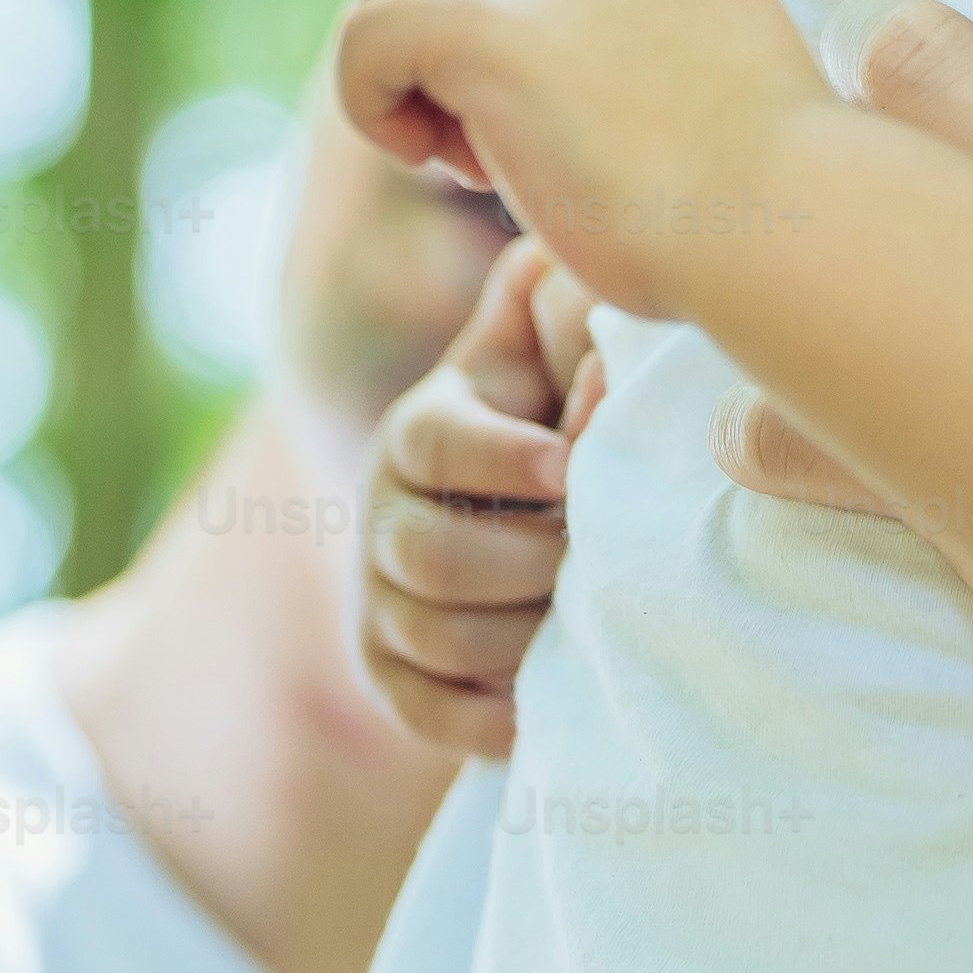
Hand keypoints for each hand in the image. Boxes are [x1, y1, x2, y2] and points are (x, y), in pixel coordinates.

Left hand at [329, 0, 820, 318]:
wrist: (780, 217)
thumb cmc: (754, 193)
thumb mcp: (694, 67)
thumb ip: (619, 30)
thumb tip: (521, 69)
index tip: (516, 85)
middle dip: (448, 41)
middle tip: (501, 145)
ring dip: (418, 82)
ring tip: (481, 166)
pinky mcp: (478, 18)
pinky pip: (365, 40)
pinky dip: (376, 106)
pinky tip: (442, 167)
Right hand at [360, 240, 604, 761]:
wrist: (510, 522)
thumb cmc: (550, 424)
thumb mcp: (544, 357)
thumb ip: (553, 311)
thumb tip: (567, 256)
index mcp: (424, 429)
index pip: (437, 440)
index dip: (502, 456)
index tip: (570, 467)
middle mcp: (384, 511)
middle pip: (430, 553)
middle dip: (524, 564)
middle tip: (595, 565)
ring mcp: (378, 595)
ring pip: (429, 632)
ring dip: (515, 638)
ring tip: (582, 627)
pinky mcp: (387, 672)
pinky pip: (418, 708)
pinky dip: (480, 716)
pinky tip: (538, 705)